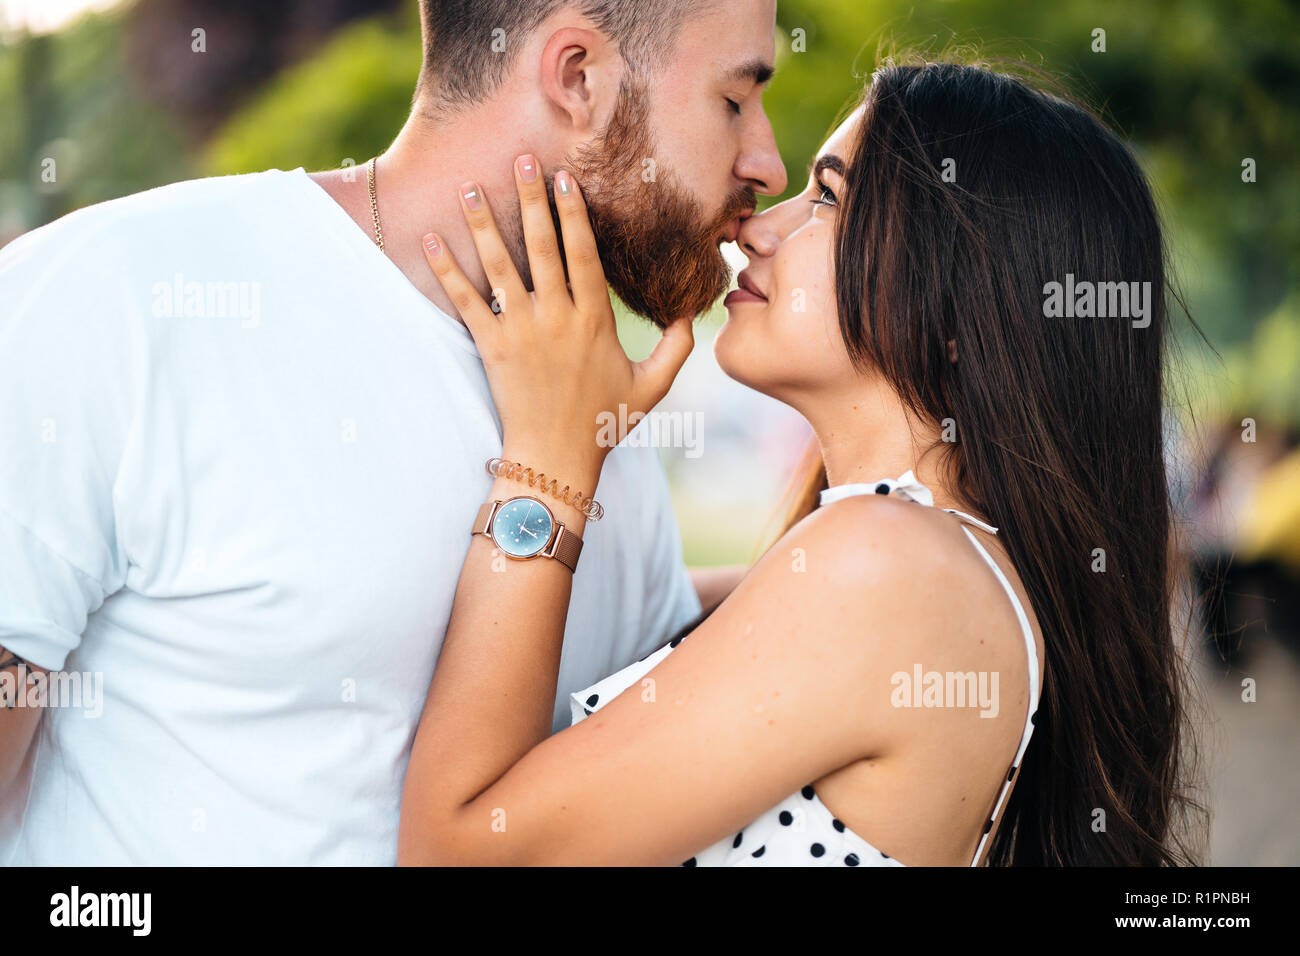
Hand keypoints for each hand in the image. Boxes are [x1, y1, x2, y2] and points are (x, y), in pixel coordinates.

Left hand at [421, 155, 693, 485]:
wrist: (556, 459)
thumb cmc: (604, 424)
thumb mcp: (652, 388)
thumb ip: (675, 348)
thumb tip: (693, 316)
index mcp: (594, 320)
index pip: (583, 253)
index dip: (574, 212)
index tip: (565, 178)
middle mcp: (557, 318)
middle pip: (543, 246)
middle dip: (532, 199)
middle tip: (522, 159)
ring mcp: (521, 331)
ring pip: (500, 266)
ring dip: (483, 224)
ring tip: (469, 187)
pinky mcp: (491, 347)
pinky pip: (466, 301)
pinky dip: (446, 270)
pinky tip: (430, 240)